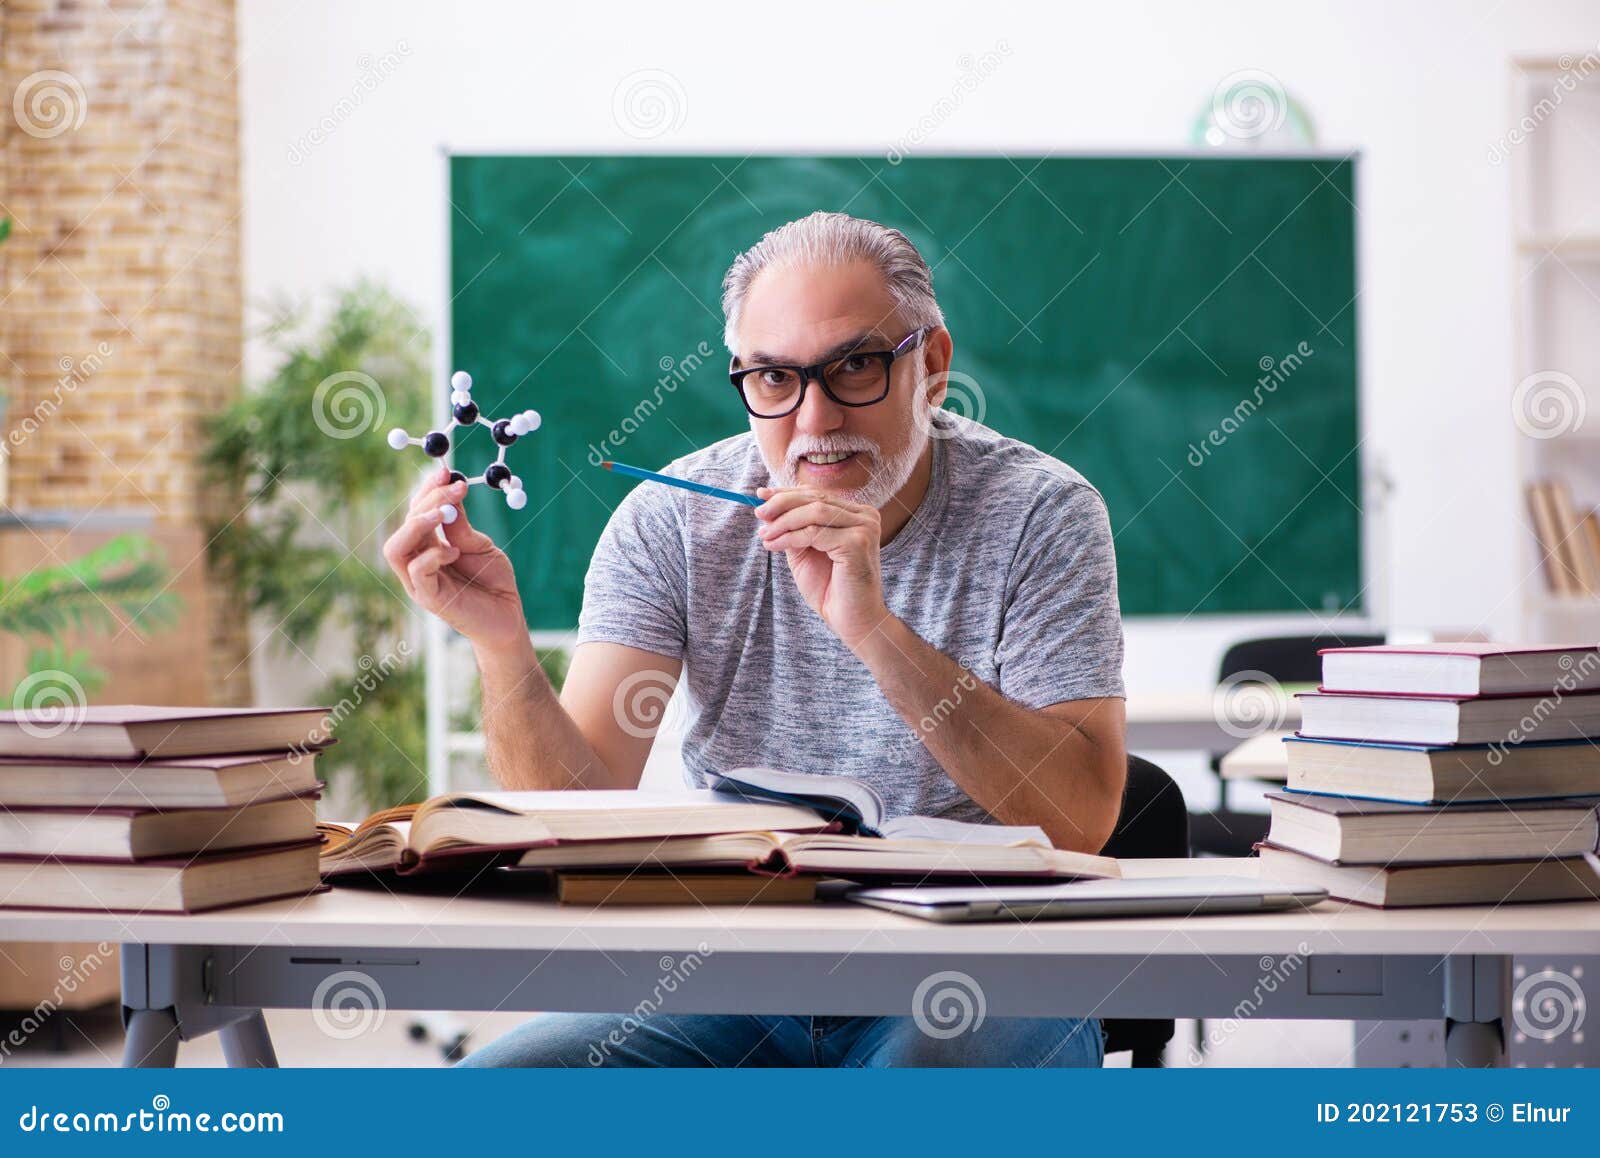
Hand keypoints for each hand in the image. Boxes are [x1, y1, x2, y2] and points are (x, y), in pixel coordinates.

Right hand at [382, 467, 526, 646]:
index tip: (445, 471)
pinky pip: (415, 573)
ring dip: (416, 525)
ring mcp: (419, 581)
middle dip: (426, 500)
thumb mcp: (479, 545)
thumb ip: (461, 525)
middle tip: (453, 487)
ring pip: (396, 549)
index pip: (415, 512)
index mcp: (427, 546)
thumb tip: (450, 489)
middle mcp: (417, 562)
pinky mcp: (430, 599)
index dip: (426, 490)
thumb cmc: (493, 581)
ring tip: (443, 513)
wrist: (509, 617)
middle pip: (404, 525)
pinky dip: (431, 556)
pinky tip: (453, 551)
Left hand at [755, 486, 889, 650]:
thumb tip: (768, 507)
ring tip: (764, 534)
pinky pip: (815, 533)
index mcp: (856, 514)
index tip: (761, 495)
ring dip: (783, 522)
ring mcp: (864, 528)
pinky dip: (789, 537)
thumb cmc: (830, 588)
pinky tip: (773, 545)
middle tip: (758, 513)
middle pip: (816, 498)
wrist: (851, 621)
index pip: (818, 495)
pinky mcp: (858, 542)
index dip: (787, 493)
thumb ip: (794, 528)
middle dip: (782, 504)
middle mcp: (865, 516)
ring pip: (814, 512)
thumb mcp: (805, 551)